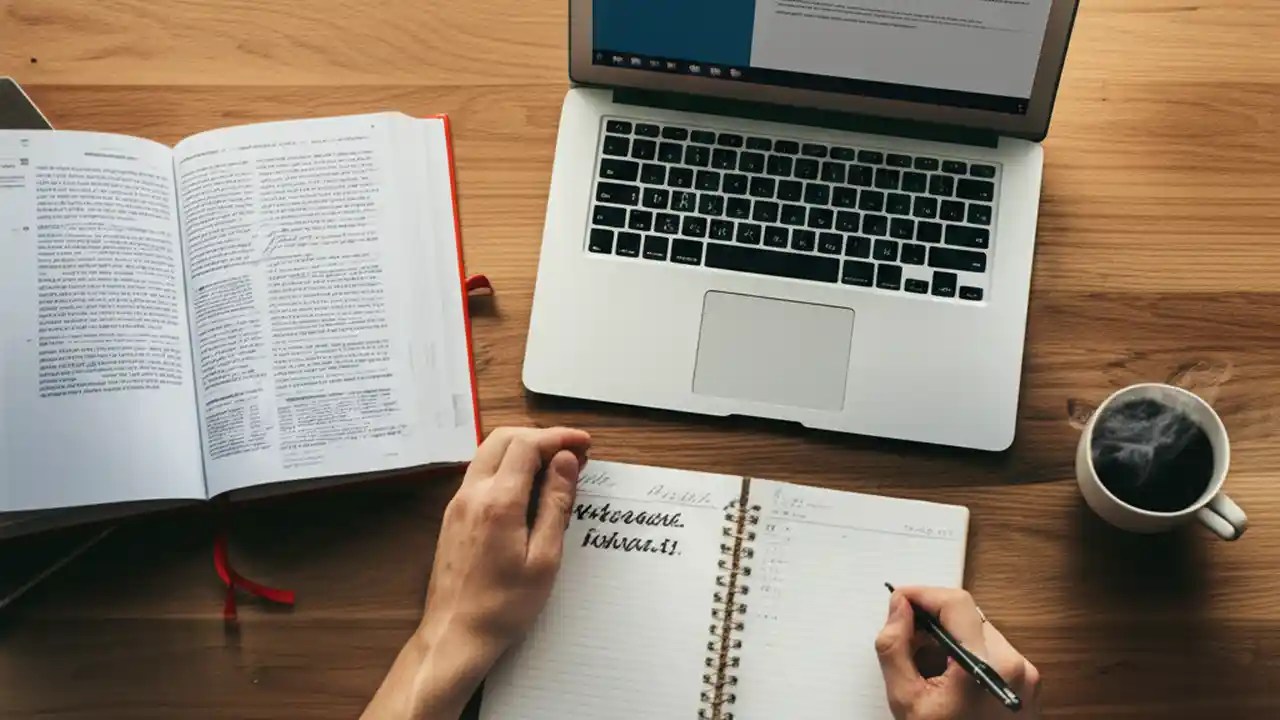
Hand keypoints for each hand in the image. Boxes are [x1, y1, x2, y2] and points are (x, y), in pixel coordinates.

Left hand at [363, 426, 590, 719]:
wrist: (454, 634)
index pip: (527, 445)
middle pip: (504, 439)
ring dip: (523, 451)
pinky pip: (482, 475)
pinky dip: (508, 468)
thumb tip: (565, 462)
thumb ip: (555, 503)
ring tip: (556, 468)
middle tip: (573, 452)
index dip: (559, 438)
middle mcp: (472, 494)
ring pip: (490, 454)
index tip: (585, 444)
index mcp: (497, 501)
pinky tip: (530, 489)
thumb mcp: (544, 558)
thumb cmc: (503, 606)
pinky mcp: (453, 517)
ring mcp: (458, 504)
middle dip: (541, 437)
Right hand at [875, 587, 1041, 719]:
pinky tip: (949, 679)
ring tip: (928, 669)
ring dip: (950, 639)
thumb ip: (895, 647)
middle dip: (933, 621)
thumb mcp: (907, 700)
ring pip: (980, 632)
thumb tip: (898, 609)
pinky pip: (994, 652)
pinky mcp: (1029, 686)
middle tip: (907, 640)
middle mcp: (1016, 667)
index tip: (900, 600)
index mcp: (988, 666)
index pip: (956, 603)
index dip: (922, 594)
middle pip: (968, 616)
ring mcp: (1027, 677)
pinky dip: (968, 655)